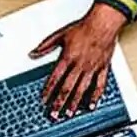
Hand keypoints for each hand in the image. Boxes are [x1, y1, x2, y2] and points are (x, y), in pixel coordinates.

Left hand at [30, 2, 125, 118]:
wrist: (103, 23)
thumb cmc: (83, 27)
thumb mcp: (60, 35)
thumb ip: (45, 46)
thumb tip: (33, 53)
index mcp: (67, 58)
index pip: (54, 78)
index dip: (48, 91)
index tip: (43, 100)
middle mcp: (79, 65)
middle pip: (67, 88)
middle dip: (59, 103)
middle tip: (54, 114)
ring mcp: (91, 68)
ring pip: (82, 89)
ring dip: (75, 103)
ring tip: (69, 114)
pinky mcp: (102, 68)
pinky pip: (99, 85)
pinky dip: (95, 96)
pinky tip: (91, 105)